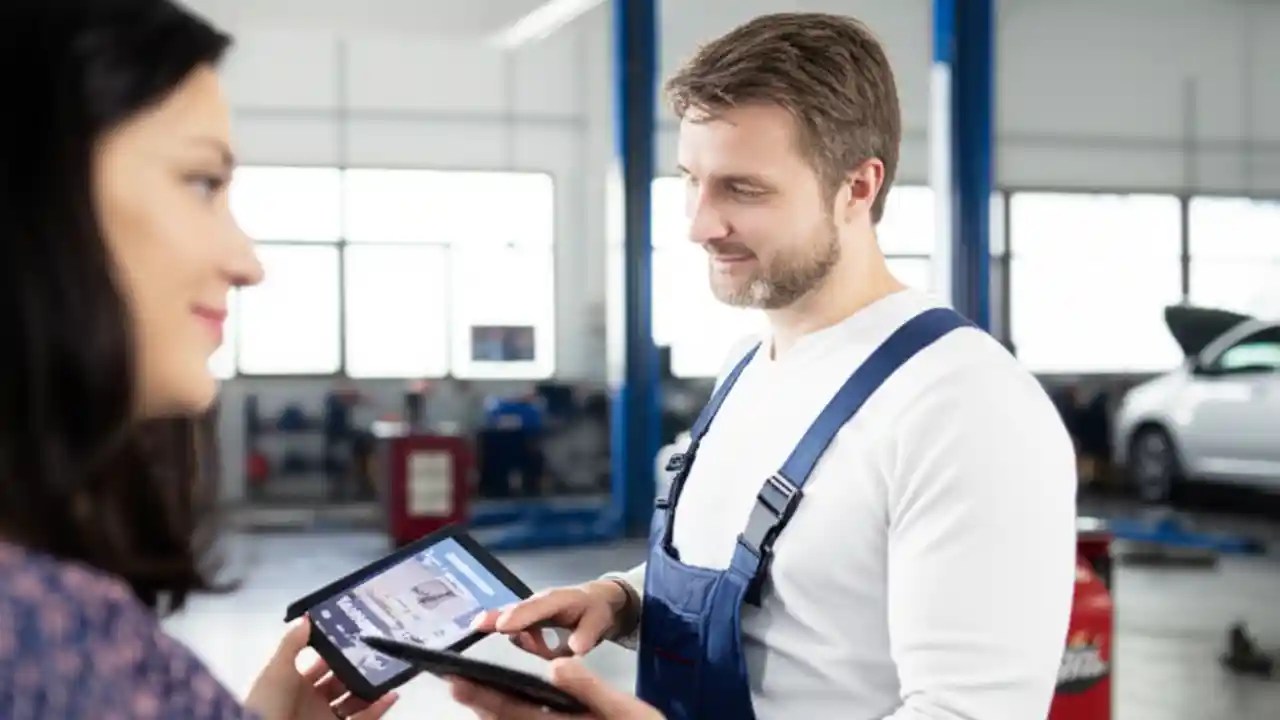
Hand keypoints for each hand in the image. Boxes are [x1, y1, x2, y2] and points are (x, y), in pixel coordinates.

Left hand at [244, 617, 399, 719]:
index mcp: (296, 684)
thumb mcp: (276, 670)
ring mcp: (327, 717)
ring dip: (371, 686)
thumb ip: (292, 644)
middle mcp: (313, 701)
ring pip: (355, 700)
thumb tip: (308, 617)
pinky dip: (379, 709)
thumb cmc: (268, 703)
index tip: (355, 634)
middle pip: (341, 681)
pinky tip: (392, 694)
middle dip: (357, 667)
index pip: (320, 664)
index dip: (335, 651)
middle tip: (377, 649)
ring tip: (389, 670)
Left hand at [449, 657, 661, 718]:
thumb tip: (556, 665)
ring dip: (489, 708)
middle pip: (504, 719)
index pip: (511, 710)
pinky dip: (508, 714)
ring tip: (468, 688)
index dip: (482, 695)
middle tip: (451, 679)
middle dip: (478, 699)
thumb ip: (589, 689)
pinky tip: (501, 704)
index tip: (457, 680)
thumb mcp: (624, 711)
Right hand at [471, 581, 630, 658]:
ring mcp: (527, 613)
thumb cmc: (594, 610)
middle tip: (477, 626)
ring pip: (507, 618)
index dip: (520, 615)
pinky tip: (481, 644)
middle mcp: (537, 604)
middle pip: (514, 610)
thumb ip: (587, 633)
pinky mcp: (522, 624)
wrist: (593, 602)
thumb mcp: (598, 619)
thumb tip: (576, 648)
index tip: (504, 625)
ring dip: (491, 625)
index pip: (538, 607)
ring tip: (475, 634)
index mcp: (557, 599)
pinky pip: (508, 629)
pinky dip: (494, 633)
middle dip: (494, 617)